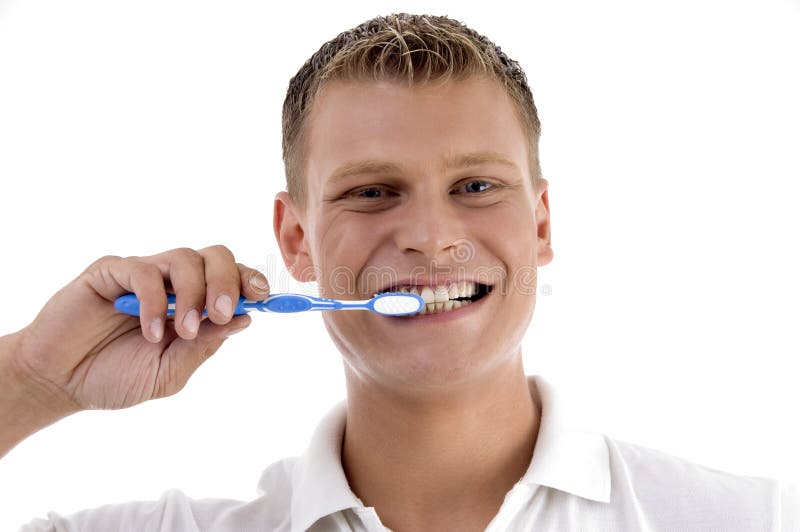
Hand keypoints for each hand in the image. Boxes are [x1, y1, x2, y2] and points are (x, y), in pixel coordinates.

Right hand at [8, 245, 268, 413]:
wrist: (61, 382)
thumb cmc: (116, 377)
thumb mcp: (169, 373)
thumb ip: (204, 346)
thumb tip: (245, 319)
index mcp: (195, 304)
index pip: (233, 279)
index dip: (252, 282)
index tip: (265, 298)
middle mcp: (174, 283)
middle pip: (217, 256)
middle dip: (228, 282)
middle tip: (220, 314)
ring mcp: (144, 274)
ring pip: (184, 258)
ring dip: (192, 295)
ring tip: (181, 332)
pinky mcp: (111, 271)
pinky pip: (143, 271)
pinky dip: (154, 301)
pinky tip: (150, 332)